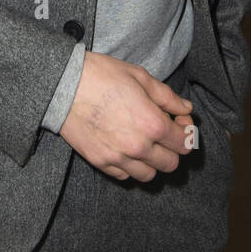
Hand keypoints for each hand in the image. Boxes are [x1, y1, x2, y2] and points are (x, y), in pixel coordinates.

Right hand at [59, 52, 194, 182]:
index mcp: (152, 124)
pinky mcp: (100, 162)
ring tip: (144, 143)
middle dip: (172, 149)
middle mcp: (138, 147)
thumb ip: (167, 97)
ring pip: (149, 176)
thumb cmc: (102, 75)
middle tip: (163, 132)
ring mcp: (118, 158)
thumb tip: (185, 109)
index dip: (187, 132)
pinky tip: (125, 148)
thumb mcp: (140, 77)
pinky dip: (130, 166)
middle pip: (171, 164)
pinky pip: (125, 176)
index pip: (185, 144)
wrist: (63, 84)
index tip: (178, 122)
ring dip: (152, 161)